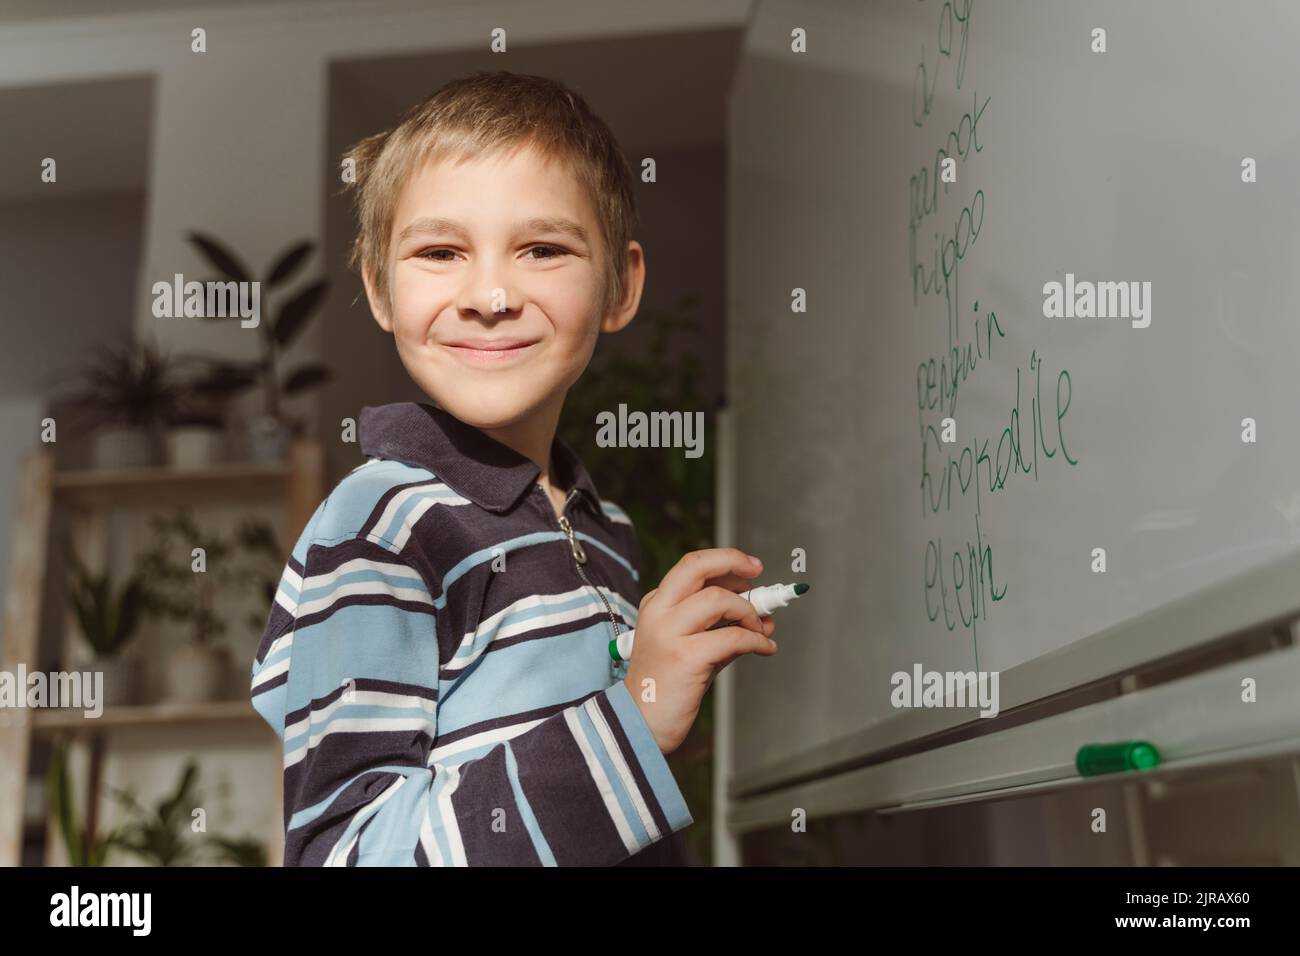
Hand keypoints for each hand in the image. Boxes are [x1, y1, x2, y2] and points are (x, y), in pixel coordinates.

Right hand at [622, 548, 777, 754]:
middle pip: (698, 568)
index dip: (725, 560)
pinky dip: (756, 640)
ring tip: (760, 630)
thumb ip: (722, 628)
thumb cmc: (667, 686)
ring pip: (719, 600)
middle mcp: (659, 613)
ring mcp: (669, 633)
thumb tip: (762, 617)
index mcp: (656, 604)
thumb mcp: (691, 646)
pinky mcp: (685, 657)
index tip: (750, 567)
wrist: (642, 723)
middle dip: (734, 563)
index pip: (692, 566)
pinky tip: (764, 648)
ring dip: (749, 612)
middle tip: (758, 576)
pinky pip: (733, 637)